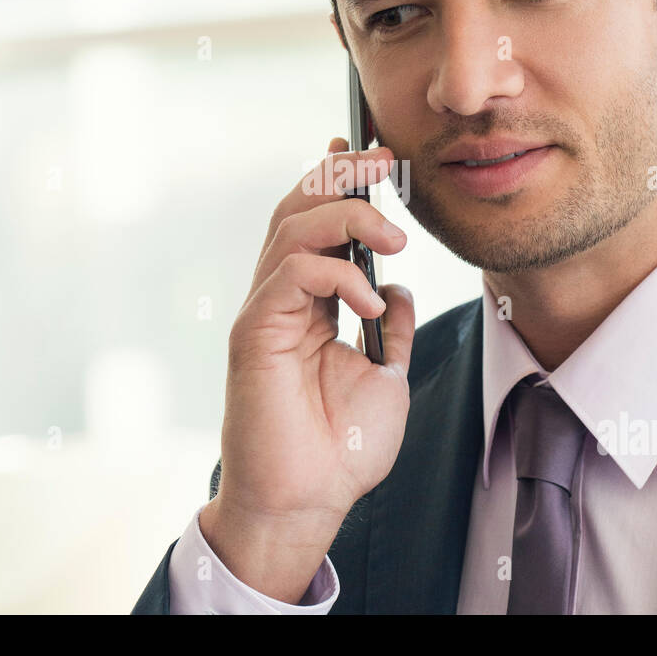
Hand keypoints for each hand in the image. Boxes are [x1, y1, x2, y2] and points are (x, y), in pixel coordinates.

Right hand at [202, 137, 414, 602]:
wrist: (308, 501)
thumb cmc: (340, 448)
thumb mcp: (387, 375)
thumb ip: (392, 328)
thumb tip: (400, 287)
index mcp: (309, 305)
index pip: (316, 225)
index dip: (339, 182)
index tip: (375, 154)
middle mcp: (282, 299)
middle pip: (297, 209)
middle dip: (340, 176)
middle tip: (385, 161)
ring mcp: (266, 313)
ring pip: (291, 228)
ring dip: (346, 217)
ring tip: (393, 233)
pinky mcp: (255, 333)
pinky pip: (290, 274)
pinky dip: (336, 275)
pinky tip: (369, 303)